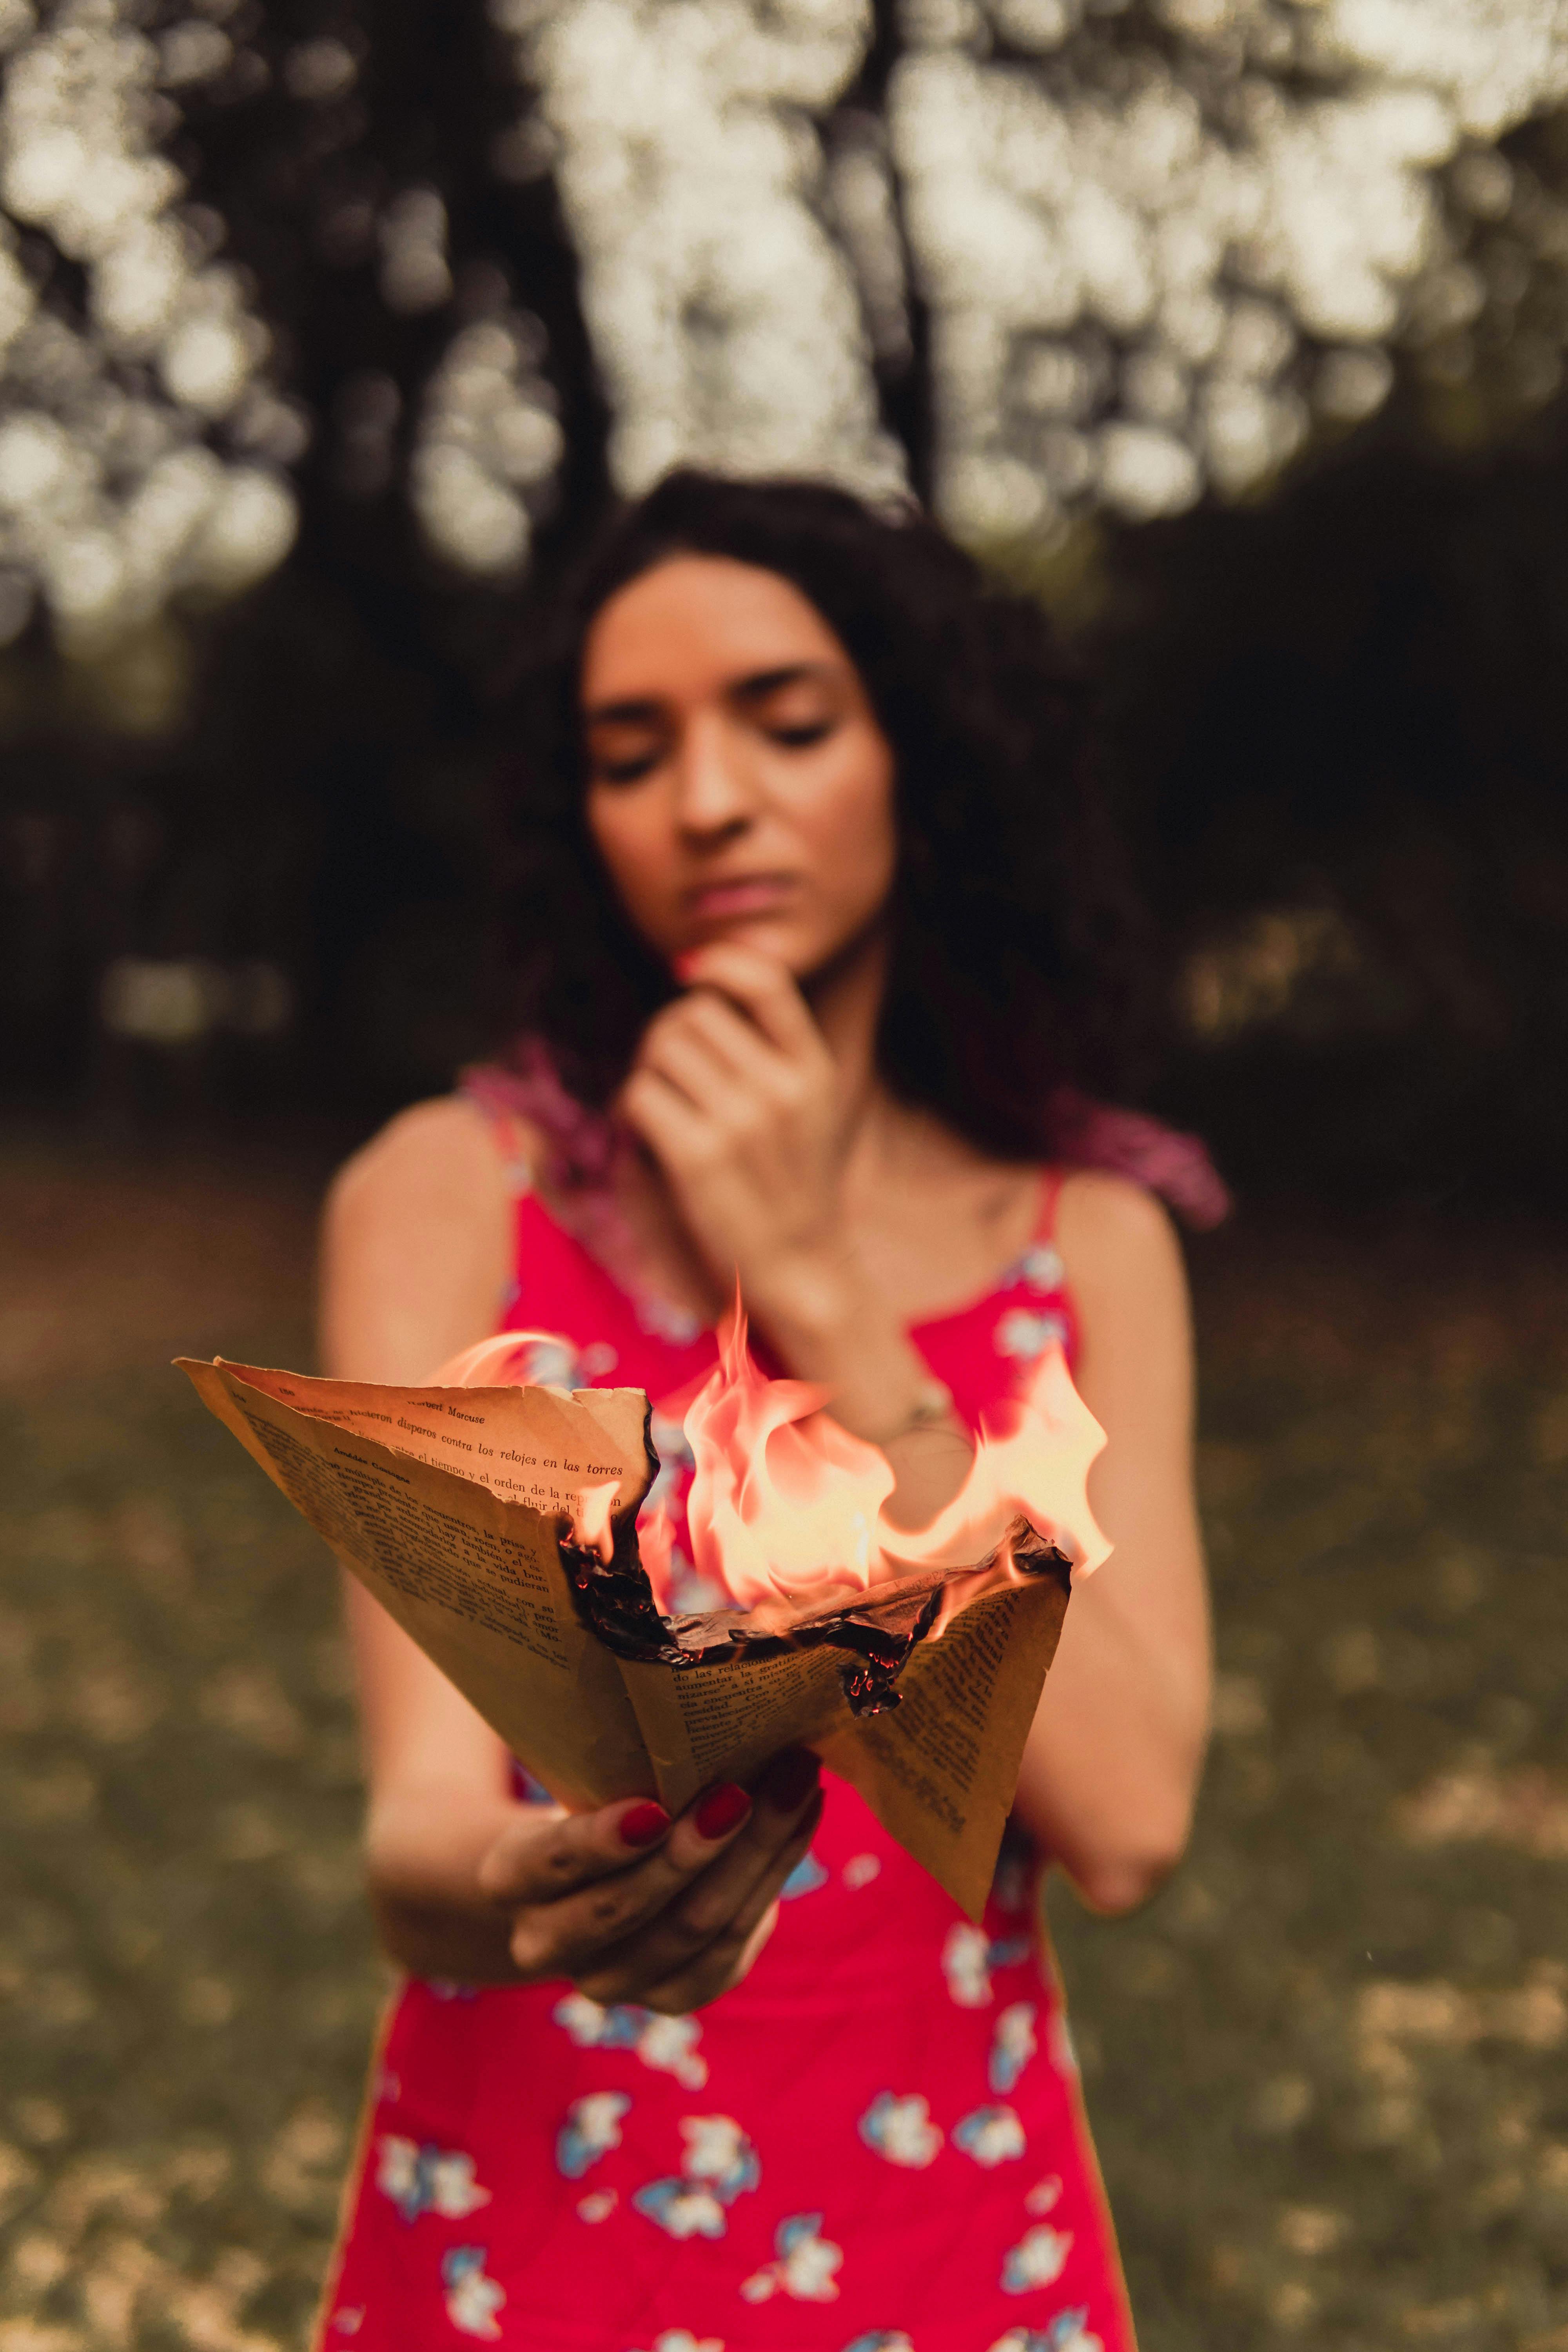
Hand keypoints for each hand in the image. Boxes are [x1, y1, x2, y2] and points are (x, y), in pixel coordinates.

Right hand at [476, 1749, 822, 2013]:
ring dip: (756, 1855)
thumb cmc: (591, 1799)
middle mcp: (547, 1943)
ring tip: (798, 1785)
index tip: (655, 1806)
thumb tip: (709, 1705)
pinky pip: (732, 1948)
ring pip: (695, 1930)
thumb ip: (621, 1761)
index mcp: (510, 1879)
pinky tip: (801, 1822)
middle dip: (696, 1848)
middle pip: (628, 1906)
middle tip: (748, 1789)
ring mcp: (613, 1981)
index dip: (602, 1842)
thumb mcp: (583, 1777)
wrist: (584, 1880)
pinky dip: (771, 1880)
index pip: (551, 1862)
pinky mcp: (675, 1995)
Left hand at [619, 942, 849, 1325]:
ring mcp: (741, 1122)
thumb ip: (771, 1051)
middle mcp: (781, 1088)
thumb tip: (698, 983)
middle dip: (666, 1036)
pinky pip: (638, 1096)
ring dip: (646, 1075)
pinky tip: (645, 1137)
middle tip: (669, 1076)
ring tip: (660, 1111)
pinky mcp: (699, 1158)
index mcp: (812, 1068)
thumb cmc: (791, 1185)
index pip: (765, 980)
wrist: (803, 1269)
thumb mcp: (808, 1108)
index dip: (719, 961)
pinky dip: (629, 1113)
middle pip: (691, 1014)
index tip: (689, 971)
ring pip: (659, 1051)